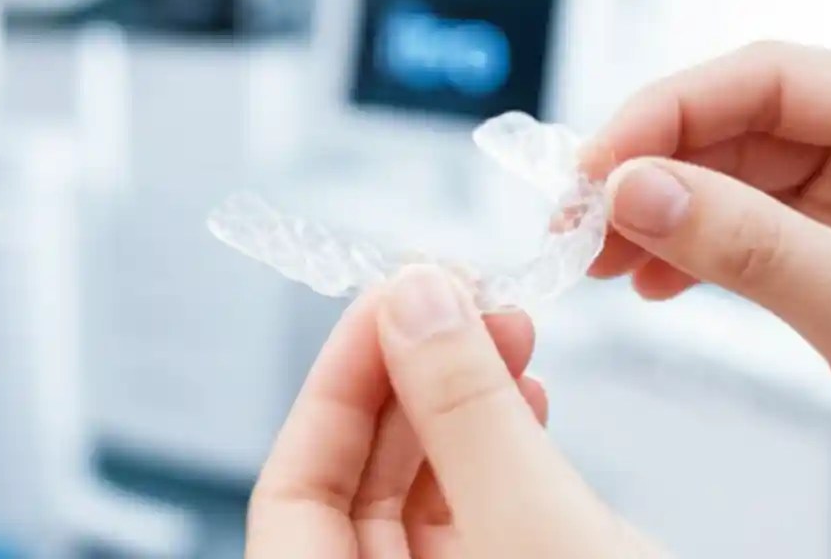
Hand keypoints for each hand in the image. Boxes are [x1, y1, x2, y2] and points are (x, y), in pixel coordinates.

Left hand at [247, 265, 660, 557]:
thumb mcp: (539, 534)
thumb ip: (464, 412)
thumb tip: (412, 297)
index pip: (290, 497)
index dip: (333, 386)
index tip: (388, 298)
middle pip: (354, 493)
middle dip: (409, 380)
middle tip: (459, 298)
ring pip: (421, 504)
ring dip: (459, 405)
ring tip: (506, 331)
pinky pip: (479, 524)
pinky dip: (500, 453)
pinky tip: (529, 395)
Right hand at [582, 41, 830, 553]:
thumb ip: (749, 244)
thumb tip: (632, 188)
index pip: (772, 80)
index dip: (669, 113)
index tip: (595, 168)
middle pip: (744, 128)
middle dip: (655, 171)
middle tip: (580, 222)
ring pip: (740, 184)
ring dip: (665, 214)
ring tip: (604, 259)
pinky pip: (755, 236)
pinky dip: (697, 254)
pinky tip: (654, 281)